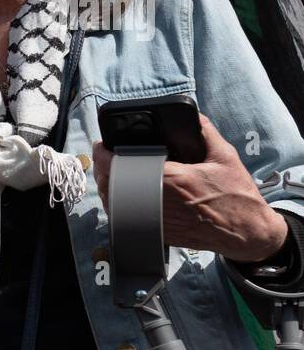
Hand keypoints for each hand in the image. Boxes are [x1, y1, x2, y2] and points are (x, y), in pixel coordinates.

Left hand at [92, 113, 288, 262]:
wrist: (247, 233)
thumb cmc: (237, 196)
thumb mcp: (226, 158)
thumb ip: (206, 133)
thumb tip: (193, 116)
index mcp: (175, 179)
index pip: (127, 165)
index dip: (107, 155)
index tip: (102, 145)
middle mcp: (161, 201)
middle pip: (113, 186)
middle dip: (102, 169)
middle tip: (103, 157)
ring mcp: (157, 220)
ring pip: (115, 205)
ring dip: (106, 188)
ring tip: (107, 173)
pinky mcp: (158, 233)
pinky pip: (126, 220)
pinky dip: (117, 206)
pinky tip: (119, 195)